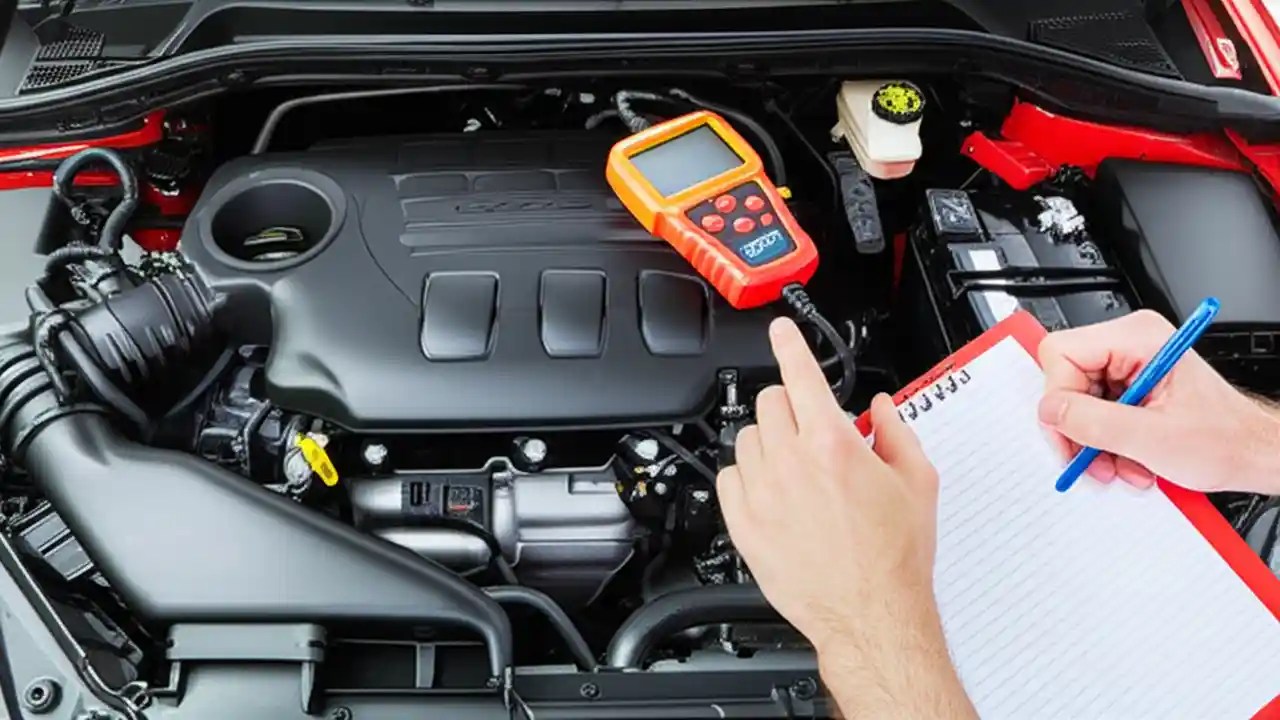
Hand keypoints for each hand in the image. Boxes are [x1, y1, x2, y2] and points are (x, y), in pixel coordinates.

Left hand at [717, 317, 941, 650]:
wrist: (872, 614)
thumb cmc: (896, 558)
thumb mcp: (918, 483)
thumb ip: (896, 431)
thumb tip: (880, 407)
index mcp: (833, 445)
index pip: (800, 375)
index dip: (789, 344)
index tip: (780, 331)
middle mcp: (791, 464)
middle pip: (769, 403)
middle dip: (790, 408)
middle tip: (810, 431)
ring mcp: (762, 495)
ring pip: (746, 439)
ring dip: (768, 443)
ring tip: (796, 470)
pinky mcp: (744, 525)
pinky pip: (728, 479)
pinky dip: (746, 477)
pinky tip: (772, 493)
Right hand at [1038, 310, 1279, 493]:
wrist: (1252, 453)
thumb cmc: (1226, 440)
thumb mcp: (1153, 438)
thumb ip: (1094, 422)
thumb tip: (1049, 410)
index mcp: (1138, 337)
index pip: (1062, 353)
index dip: (1059, 398)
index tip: (1069, 433)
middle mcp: (1130, 343)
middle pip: (1066, 380)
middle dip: (1079, 428)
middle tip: (1092, 458)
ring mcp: (1128, 363)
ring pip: (1077, 401)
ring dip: (1093, 442)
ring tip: (1119, 463)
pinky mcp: (1128, 385)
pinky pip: (1093, 411)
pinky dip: (1104, 442)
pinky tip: (1127, 457)